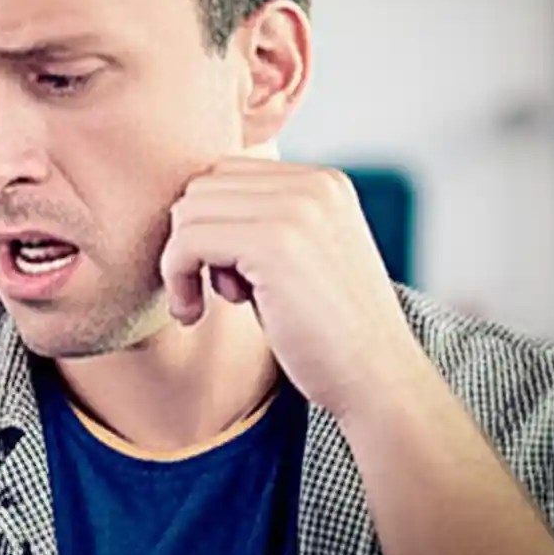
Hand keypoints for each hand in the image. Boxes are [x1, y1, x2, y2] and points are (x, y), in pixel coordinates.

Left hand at [161, 157, 426, 418]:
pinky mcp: (274, 244)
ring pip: (189, 210)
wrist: (377, 381)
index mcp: (323, 181)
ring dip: (180, 260)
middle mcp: (314, 183)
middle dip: (190, 239)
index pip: (225, 173)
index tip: (219, 273)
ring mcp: (297, 209)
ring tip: (206, 303)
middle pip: (202, 187)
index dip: (208, 223)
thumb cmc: (326, 331)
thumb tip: (184, 208)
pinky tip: (193, 313)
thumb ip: (257, 223)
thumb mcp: (296, 259)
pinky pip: (187, 241)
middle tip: (211, 291)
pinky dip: (176, 276)